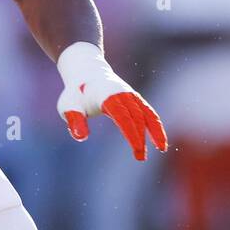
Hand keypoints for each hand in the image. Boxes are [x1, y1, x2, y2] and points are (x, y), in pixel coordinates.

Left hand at [56, 41, 167, 160]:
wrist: (86, 72)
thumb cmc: (75, 93)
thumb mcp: (68, 106)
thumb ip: (74, 121)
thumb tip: (80, 137)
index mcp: (106, 96)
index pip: (123, 117)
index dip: (132, 133)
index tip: (137, 149)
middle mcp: (122, 94)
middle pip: (137, 117)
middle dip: (141, 137)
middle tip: (140, 157)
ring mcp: (130, 95)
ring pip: (147, 113)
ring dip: (155, 130)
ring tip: (161, 149)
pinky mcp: (134, 99)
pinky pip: (148, 112)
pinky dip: (155, 125)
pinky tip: (159, 141)